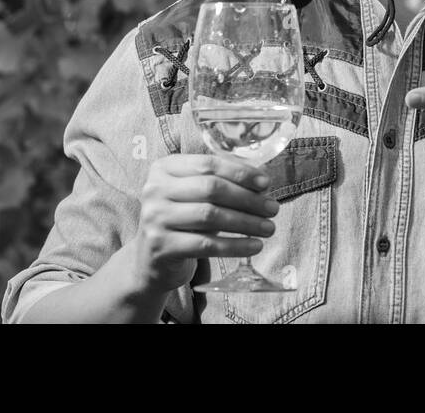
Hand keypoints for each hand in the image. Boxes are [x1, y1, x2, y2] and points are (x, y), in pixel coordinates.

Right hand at [129, 153, 279, 294]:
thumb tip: (262, 178)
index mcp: (164, 167)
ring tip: (269, 228)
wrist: (152, 259)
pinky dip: (235, 246)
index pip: (208, 163)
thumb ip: (222, 180)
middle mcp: (155, 189)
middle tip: (272, 208)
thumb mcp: (195, 194)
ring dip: (246, 222)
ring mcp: (154, 218)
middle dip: (248, 199)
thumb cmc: (182, 220)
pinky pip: (206, 245)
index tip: (266, 183)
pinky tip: (254, 246)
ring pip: (210, 216)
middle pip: (211, 188)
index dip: (240, 172)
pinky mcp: (161, 246)